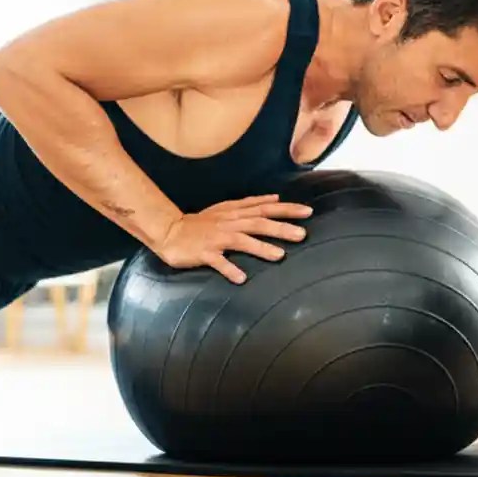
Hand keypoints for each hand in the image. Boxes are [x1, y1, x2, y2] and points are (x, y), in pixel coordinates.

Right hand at [154, 194, 311, 283]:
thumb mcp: (226, 208)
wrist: (169, 231)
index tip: (307, 212)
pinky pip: (218, 262)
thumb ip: (250, 204)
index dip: (286, 209)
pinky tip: (241, 278)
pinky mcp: (204, 253)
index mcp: (235, 213)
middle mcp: (228, 223)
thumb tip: (275, 198)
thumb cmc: (200, 223)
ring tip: (279, 255)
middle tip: (302, 235)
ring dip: (261, 247)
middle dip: (280, 228)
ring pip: (241, 241)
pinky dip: (229, 269)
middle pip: (258, 223)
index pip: (265, 208)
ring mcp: (216, 238)